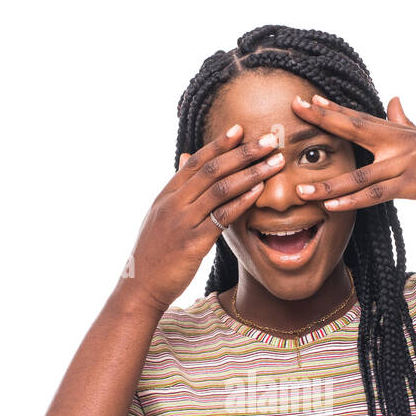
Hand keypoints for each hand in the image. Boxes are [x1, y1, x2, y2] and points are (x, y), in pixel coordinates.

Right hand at [122, 124, 286, 311]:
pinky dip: (242, 201)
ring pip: (220, 189)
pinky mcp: (192, 243)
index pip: (196, 161)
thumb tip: (186, 157)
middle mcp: (173, 203)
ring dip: (251, 173)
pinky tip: (259, 191)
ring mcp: (182, 222)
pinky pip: (221, 217)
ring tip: (275, 162)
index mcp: (167, 195)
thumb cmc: (154, 253)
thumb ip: (177, 188)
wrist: (140, 286)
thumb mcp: (160, 215)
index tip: (241, 129)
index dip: (219, 143)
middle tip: (270, 140)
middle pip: (212, 169)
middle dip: (244, 152)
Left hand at [289, 93, 415, 218]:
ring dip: (330, 183)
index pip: (361, 118)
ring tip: (303, 191)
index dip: (333, 109)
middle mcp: (402, 142)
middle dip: (323, 120)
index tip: (308, 101)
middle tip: (296, 110)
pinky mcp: (415, 185)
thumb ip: (405, 122)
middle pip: (355, 129)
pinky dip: (354, 201)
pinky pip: (377, 195)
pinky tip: (333, 206)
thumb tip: (394, 100)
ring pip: (361, 174)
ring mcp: (408, 163)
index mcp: (401, 132)